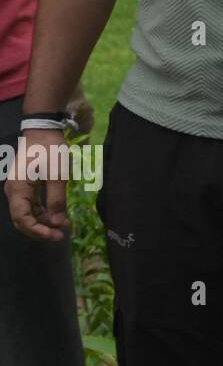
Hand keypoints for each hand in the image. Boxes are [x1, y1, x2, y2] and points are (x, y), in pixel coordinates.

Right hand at [4, 127, 70, 241]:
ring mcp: (19, 189)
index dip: (38, 230)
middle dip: (41, 229)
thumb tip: (57, 223)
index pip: (22, 219)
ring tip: (65, 226)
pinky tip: (59, 215)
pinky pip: (32, 204)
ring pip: (28, 213)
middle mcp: (14, 192)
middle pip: (23, 219)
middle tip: (62, 235)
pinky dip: (44, 211)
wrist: (44, 130)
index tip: (56, 235)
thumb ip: (57, 200)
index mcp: (18, 190)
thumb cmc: (50, 150)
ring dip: (45, 221)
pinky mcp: (27, 186)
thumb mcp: (58, 175)